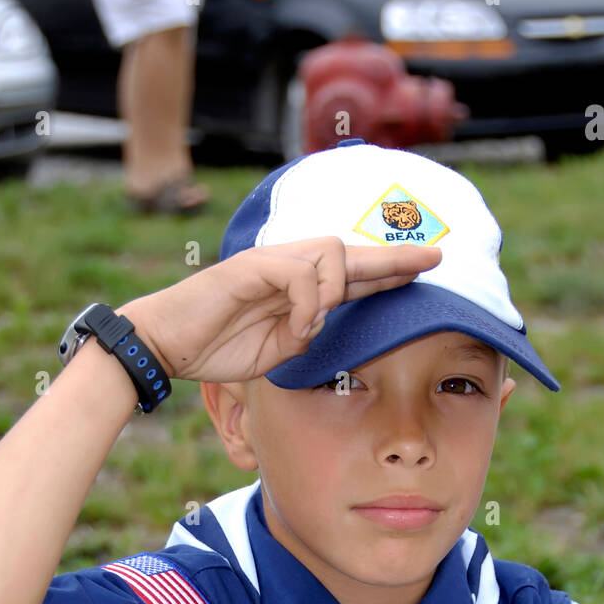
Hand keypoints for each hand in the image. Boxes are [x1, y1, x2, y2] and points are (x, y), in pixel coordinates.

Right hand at [119, 236, 441, 384]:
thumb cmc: (218, 347)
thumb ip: (309, 336)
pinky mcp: (251, 267)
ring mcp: (272, 263)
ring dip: (337, 291)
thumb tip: (331, 328)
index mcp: (301, 290)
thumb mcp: (279, 351)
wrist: (168, 344)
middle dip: (396, 259)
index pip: (356, 274)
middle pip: (355, 253)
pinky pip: (299, 274)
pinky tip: (298, 326)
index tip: (431, 268)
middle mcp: (291, 268)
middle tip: (435, 260)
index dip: (393, 272)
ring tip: (316, 325)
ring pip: (331, 255)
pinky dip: (307, 302)